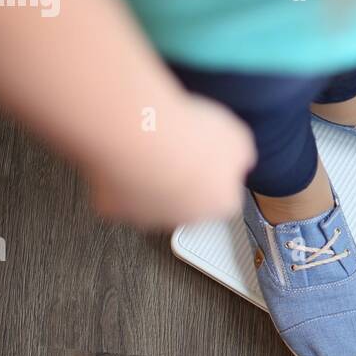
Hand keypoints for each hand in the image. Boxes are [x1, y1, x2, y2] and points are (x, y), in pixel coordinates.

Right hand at [85, 93, 254, 229]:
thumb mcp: (237, 138)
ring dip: (149, 178)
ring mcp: (149, 217)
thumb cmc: (190, 137)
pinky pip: (117, 193)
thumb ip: (240, 155)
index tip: (203, 151)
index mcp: (221, 203)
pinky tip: (122, 153)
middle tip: (173, 147)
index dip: (213, 171)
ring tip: (146, 144)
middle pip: (186, 201)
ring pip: (150, 200)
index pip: (223, 194)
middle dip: (180, 178)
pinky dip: (117, 177)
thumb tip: (239, 161)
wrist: (143, 139)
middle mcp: (187, 218)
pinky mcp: (115, 210)